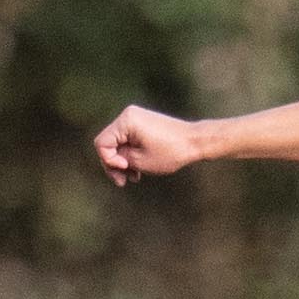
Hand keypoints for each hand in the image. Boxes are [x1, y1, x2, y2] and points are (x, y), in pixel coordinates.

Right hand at [93, 105, 209, 186]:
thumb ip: (119, 160)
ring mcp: (135, 119)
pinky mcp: (141, 125)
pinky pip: (127, 142)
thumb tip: (110, 158)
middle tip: (123, 182)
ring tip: (133, 178)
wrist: (196, 142)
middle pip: (108, 144)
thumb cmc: (171, 152)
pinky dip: (130, 156)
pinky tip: (137, 172)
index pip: (101, 143)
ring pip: (117, 145)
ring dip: (123, 163)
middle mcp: (128, 115)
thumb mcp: (140, 161)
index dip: (109, 160)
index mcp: (126, 120)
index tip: (125, 169)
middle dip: (114, 164)